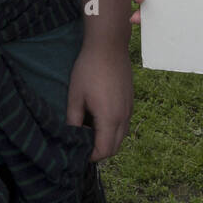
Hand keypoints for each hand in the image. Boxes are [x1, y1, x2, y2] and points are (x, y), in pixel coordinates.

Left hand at [66, 42, 131, 161]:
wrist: (109, 46)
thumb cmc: (89, 69)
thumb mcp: (75, 96)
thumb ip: (73, 120)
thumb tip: (71, 136)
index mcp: (109, 118)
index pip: (104, 151)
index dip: (90, 156)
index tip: (78, 151)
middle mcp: (123, 117)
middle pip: (115, 148)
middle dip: (99, 151)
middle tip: (82, 143)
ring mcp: (129, 108)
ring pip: (121, 136)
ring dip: (107, 139)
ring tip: (89, 129)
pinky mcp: (131, 100)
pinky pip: (124, 123)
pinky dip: (113, 128)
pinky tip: (99, 116)